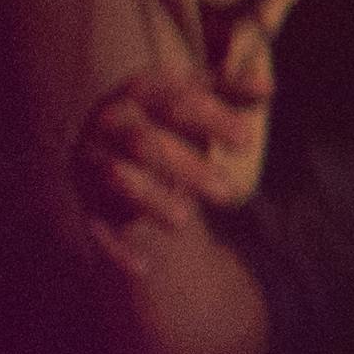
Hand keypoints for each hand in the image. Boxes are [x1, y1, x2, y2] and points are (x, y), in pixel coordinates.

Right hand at [68, 41, 267, 250]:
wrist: (110, 143)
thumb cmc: (167, 118)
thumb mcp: (194, 98)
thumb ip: (229, 91)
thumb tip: (268, 85)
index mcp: (139, 92)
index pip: (174, 102)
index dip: (211, 119)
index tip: (247, 139)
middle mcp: (109, 123)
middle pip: (145, 143)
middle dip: (187, 168)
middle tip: (230, 193)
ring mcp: (93, 160)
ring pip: (118, 179)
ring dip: (151, 201)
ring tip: (186, 222)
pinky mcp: (85, 197)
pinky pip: (96, 224)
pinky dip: (116, 247)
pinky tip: (143, 267)